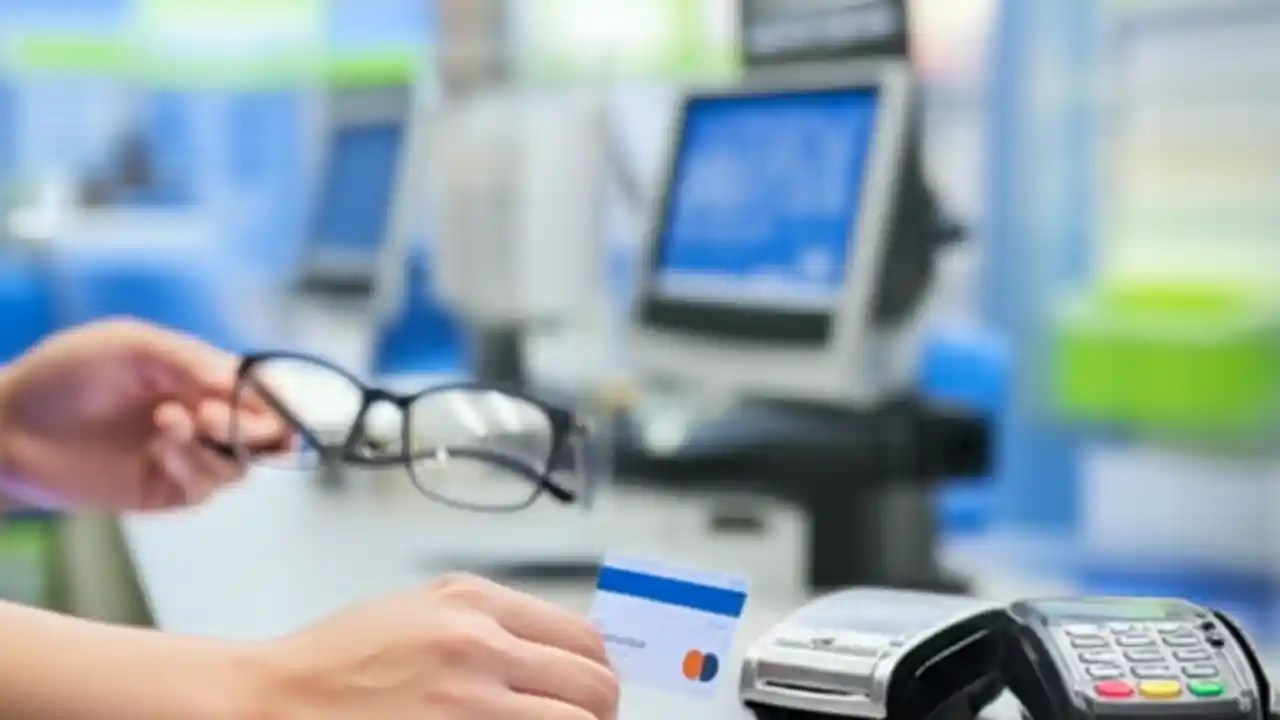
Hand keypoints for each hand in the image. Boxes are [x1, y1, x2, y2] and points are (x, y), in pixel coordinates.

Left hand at [0, 319, 285, 510]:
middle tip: (212, 414)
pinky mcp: (169, 490)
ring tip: (167, 424)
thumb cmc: (63, 375)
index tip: (274, 401)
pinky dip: (193, 465)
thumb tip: (241, 383)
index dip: (277, 397)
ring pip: (241, 462)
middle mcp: (201, 416)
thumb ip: (191, 357)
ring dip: (216, 444)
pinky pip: (208, 486)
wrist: (10, 430)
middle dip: (254, 425)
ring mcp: (187, 455)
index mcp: (199, 375)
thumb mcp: (131, 344)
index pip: (261, 389)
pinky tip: (159, 447)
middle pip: (267, 432)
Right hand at [256, 573, 618, 719]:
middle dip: (599, 714)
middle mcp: (478, 651)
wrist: (273, 701)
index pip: (585, 641)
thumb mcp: (422, 610)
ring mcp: (466, 708)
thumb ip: (493, 621)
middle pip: (593, 691)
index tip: (592, 693)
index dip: (598, 674)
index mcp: (475, 606)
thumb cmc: (339, 662)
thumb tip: (562, 650)